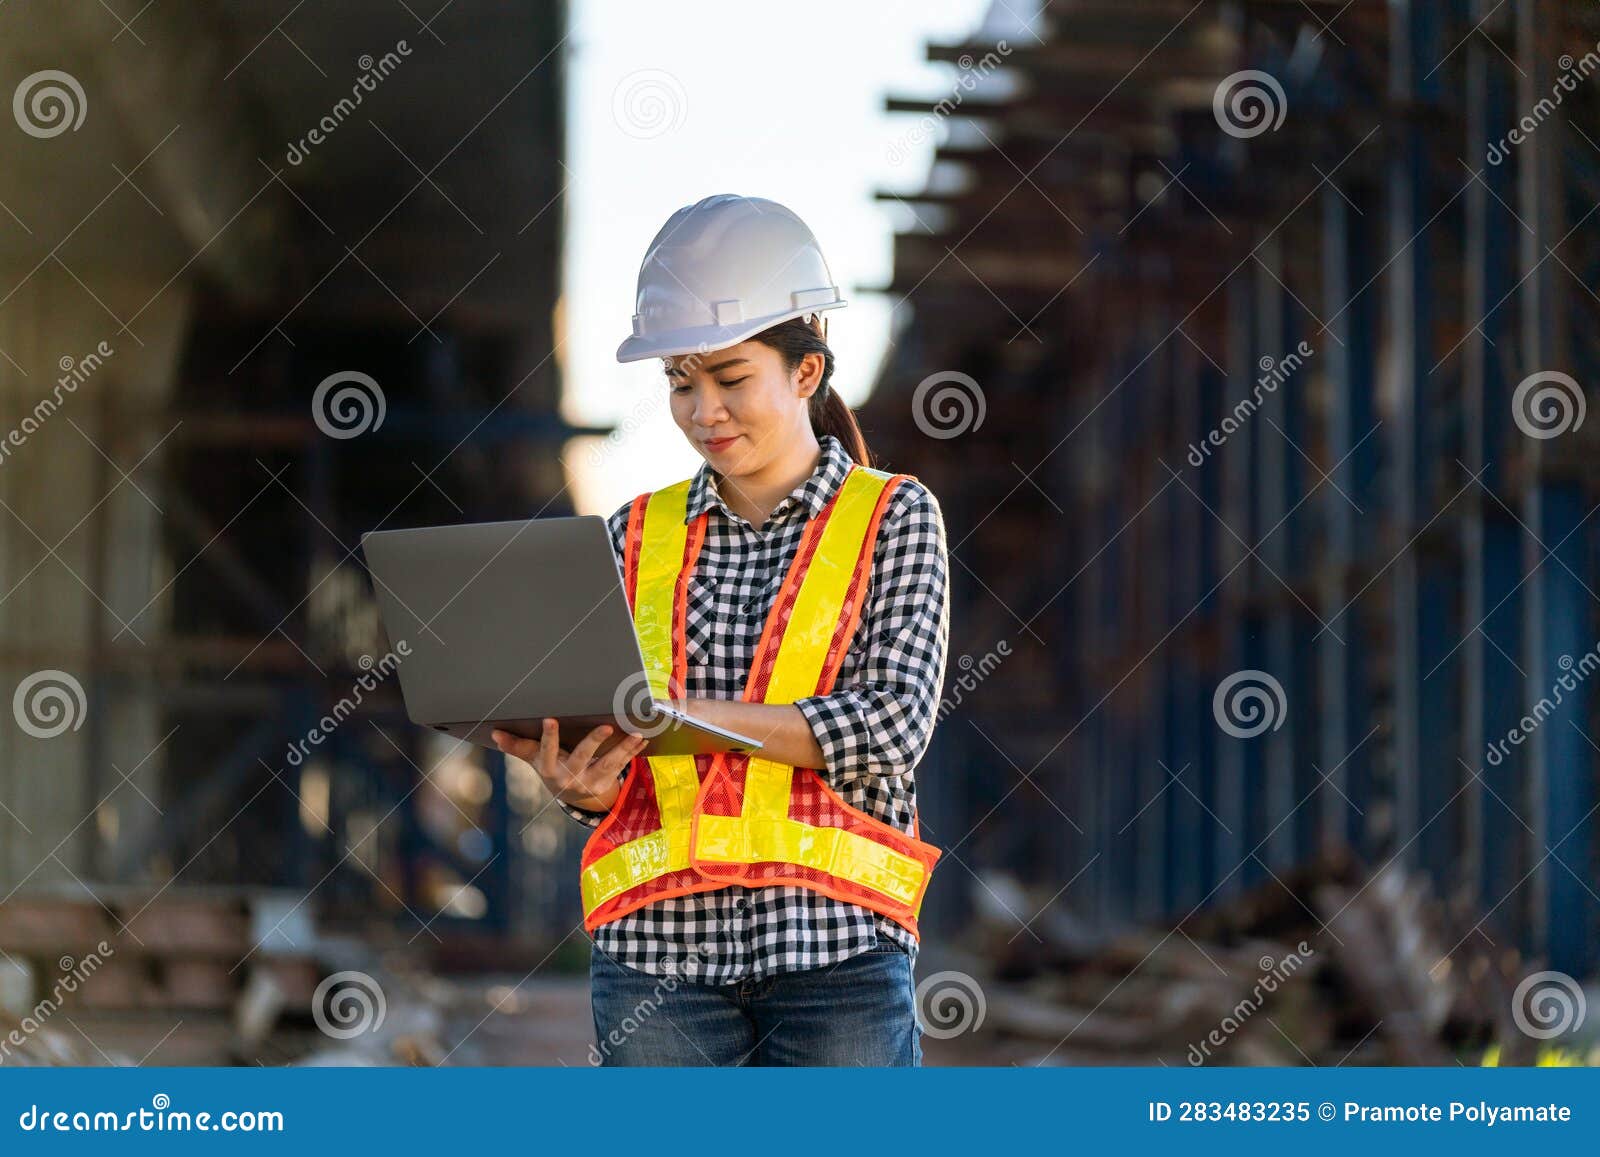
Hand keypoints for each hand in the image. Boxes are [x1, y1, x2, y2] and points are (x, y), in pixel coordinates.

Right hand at [491, 718, 644, 812]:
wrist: (571, 795)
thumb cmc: (552, 767)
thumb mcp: (534, 759)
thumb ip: (518, 746)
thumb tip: (494, 733)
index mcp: (550, 770)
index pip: (547, 753)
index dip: (549, 737)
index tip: (550, 719)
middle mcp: (570, 778)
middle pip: (582, 757)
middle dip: (594, 742)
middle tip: (606, 727)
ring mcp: (590, 782)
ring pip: (608, 765)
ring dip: (623, 749)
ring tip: (635, 734)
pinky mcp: (605, 783)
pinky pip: (621, 766)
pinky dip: (632, 753)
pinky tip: (642, 739)